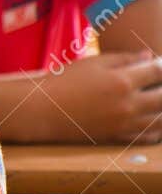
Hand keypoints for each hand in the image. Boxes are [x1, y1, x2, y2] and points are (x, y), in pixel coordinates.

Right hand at [19, 52, 161, 143]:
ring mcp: (124, 124)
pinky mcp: (118, 137)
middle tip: (159, 84)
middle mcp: (128, 104)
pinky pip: (149, 137)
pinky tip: (155, 121)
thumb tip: (148, 56)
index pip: (158, 71)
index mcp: (122, 81)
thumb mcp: (92, 63)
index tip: (159, 64)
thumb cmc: (64, 81)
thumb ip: (123, 59)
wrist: (42, 110)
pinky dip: (158, 130)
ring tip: (158, 101)